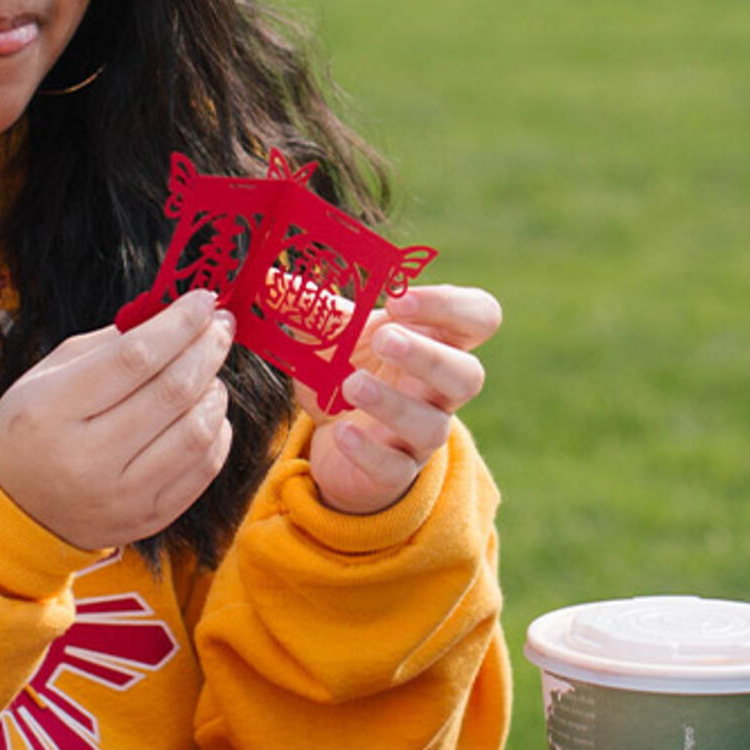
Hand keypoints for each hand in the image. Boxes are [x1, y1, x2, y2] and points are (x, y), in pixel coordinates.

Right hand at [0, 291, 236, 551]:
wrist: (12, 508)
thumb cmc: (33, 427)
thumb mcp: (49, 375)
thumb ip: (111, 344)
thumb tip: (176, 318)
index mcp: (53, 410)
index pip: (136, 357)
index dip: (179, 323)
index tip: (204, 301)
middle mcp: (87, 458)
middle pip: (172, 391)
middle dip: (207, 349)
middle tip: (221, 325)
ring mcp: (120, 495)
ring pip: (196, 432)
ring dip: (215, 391)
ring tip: (209, 373)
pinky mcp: (146, 519)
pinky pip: (203, 470)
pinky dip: (217, 433)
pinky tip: (208, 412)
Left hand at [309, 285, 499, 517]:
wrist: (334, 438)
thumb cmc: (349, 370)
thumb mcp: (332, 335)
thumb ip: (311, 306)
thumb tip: (270, 277)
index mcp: (438, 341)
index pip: (479, 316)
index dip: (451, 305)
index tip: (399, 298)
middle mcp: (441, 390)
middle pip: (468, 374)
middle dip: (427, 356)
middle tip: (383, 338)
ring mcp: (423, 434)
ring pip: (432, 425)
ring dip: (394, 403)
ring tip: (351, 385)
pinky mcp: (396, 472)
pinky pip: (394, 467)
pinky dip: (368, 450)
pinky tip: (342, 431)